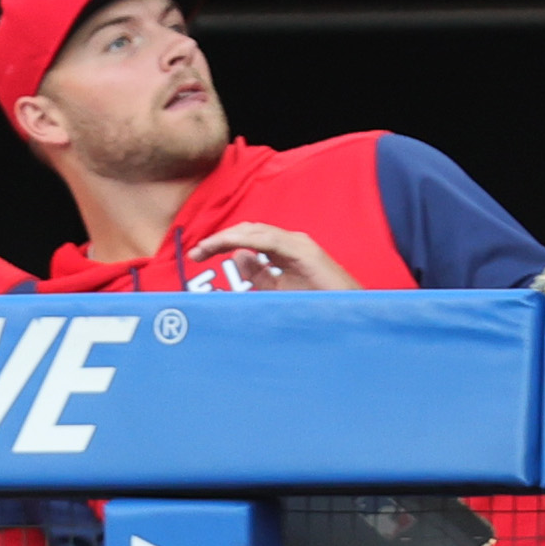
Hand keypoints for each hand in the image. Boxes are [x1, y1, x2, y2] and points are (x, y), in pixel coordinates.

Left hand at [186, 222, 360, 291]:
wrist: (348, 315)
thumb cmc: (317, 306)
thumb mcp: (279, 291)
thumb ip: (258, 276)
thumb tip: (237, 258)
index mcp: (285, 250)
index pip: (248, 238)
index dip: (221, 242)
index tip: (198, 253)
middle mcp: (291, 242)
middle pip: (249, 230)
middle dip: (220, 238)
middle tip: (196, 252)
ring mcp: (299, 245)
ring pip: (257, 231)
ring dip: (228, 237)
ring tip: (206, 248)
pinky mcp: (305, 252)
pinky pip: (271, 240)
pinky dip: (248, 240)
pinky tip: (231, 248)